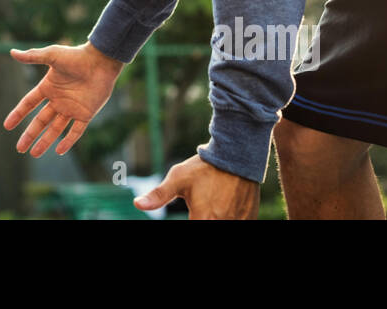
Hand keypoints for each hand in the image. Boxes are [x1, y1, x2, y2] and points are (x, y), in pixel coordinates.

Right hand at [3, 42, 123, 156]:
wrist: (101, 61)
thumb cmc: (76, 56)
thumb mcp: (52, 55)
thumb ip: (33, 56)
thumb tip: (12, 52)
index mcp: (48, 87)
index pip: (28, 103)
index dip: (18, 114)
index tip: (7, 126)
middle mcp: (58, 100)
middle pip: (40, 121)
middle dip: (29, 135)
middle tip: (19, 149)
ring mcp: (71, 108)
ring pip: (55, 129)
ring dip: (45, 141)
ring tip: (34, 154)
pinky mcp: (85, 114)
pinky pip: (75, 131)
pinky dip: (68, 141)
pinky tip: (59, 151)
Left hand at [133, 154, 258, 218]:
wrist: (237, 155)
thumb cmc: (204, 167)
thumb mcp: (178, 178)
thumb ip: (158, 195)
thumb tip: (136, 204)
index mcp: (203, 219)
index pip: (192, 230)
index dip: (189, 222)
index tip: (189, 215)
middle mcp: (223, 224)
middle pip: (207, 226)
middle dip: (201, 218)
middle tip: (200, 209)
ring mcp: (238, 222)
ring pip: (223, 226)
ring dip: (214, 218)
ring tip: (210, 207)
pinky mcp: (249, 218)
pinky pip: (238, 224)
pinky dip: (229, 218)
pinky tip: (223, 207)